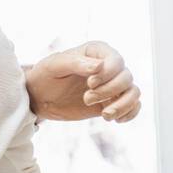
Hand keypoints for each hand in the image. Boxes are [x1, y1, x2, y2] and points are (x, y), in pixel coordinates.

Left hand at [26, 41, 140, 122]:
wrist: (39, 97)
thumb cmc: (44, 76)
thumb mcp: (54, 66)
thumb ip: (76, 63)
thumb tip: (99, 66)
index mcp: (96, 52)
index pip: (116, 61)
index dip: (108, 74)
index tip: (89, 83)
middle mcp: (109, 66)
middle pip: (126, 78)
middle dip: (109, 91)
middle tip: (86, 99)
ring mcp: (112, 84)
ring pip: (134, 92)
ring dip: (123, 105)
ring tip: (105, 115)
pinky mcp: (111, 101)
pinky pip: (133, 105)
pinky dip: (130, 113)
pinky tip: (116, 120)